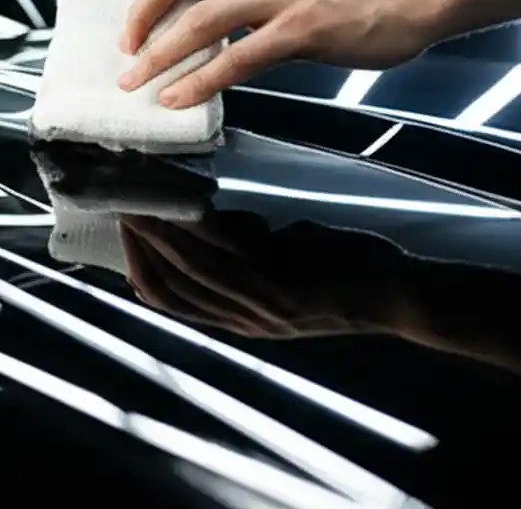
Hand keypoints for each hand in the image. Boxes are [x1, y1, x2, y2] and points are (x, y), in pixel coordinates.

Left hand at [117, 0, 438, 108]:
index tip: (132, 17)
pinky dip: (200, 81)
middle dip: (139, 15)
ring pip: (199, 21)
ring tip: (135, 82)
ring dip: (158, 55)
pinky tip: (178, 98)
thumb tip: (199, 6)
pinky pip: (237, 58)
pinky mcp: (301, 31)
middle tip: (125, 49)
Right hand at [118, 214, 396, 338]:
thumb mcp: (284, 273)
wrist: (400, 299)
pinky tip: (192, 207)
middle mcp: (242, 321)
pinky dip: (204, 235)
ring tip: (143, 199)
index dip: (137, 264)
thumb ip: (247, 257)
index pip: (168, 300)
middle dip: (139, 244)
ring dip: (162, 236)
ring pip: (193, 273)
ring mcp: (261, 310)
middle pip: (171, 286)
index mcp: (237, 320)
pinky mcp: (284, 292)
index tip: (123, 228)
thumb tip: (216, 221)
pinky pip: (230, 262)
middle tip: (120, 203)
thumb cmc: (344, 276)